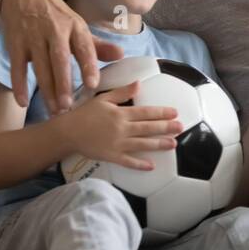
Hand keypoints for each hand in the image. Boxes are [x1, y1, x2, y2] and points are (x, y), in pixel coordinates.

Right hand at [1, 0, 124, 113]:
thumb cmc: (58, 18)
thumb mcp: (78, 27)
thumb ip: (98, 46)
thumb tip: (121, 55)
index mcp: (75, 27)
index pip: (84, 47)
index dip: (88, 66)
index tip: (93, 85)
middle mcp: (55, 31)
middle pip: (60, 60)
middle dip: (63, 83)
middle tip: (68, 106)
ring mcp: (33, 37)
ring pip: (40, 66)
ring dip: (46, 89)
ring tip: (53, 109)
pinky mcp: (15, 43)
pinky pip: (17, 67)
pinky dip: (19, 85)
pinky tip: (22, 102)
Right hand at [57, 80, 181, 171]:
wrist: (67, 131)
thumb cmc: (84, 114)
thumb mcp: (103, 99)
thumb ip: (122, 92)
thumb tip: (138, 84)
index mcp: (120, 113)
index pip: (146, 112)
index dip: (161, 112)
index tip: (175, 112)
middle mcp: (121, 128)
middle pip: (148, 128)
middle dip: (166, 127)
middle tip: (181, 127)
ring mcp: (117, 143)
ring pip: (142, 144)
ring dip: (159, 144)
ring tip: (173, 144)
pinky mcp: (111, 155)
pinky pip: (127, 161)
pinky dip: (139, 164)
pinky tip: (151, 166)